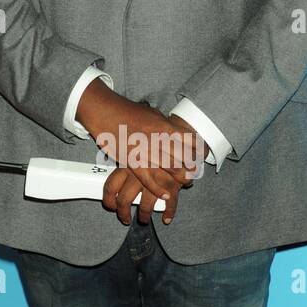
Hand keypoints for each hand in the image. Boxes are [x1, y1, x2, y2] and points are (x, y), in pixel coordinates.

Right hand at [78, 82, 205, 224]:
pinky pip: (148, 179)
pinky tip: (166, 195)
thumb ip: (165, 125)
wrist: (105, 111)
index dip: (199, 150)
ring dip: (181, 178)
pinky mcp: (132, 160)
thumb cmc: (128, 112)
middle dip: (193, 167)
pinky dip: (158, 189)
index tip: (202, 157)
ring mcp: (145, 150)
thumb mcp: (152, 114)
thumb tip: (179, 133)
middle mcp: (158, 138)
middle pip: (184, 156)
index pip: (190, 140)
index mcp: (165, 125)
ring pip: (170, 168)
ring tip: (186, 183)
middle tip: (196, 173)